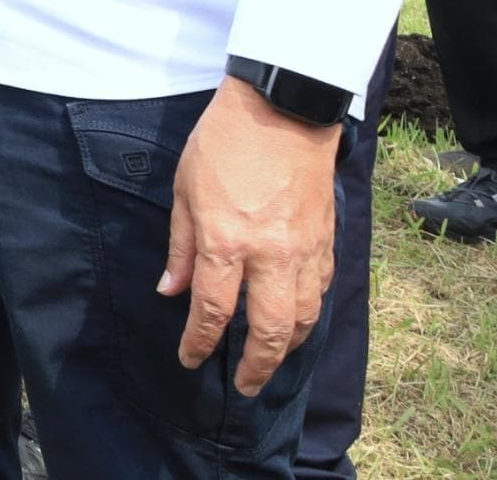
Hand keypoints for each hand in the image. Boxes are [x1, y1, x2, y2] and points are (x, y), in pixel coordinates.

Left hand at [160, 78, 339, 394]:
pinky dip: (307, 315)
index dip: (198, 342)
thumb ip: (181, 246)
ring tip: (269, 361)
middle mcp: (269, 255)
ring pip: (302, 318)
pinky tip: (295, 322)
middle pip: (266, 330)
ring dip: (285, 347)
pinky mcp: (327, 241)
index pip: (211, 310)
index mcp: (226, 242)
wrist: (282, 109)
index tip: (190, 360)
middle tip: (245, 387)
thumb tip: (170, 291)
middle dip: (255, 365)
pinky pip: (320, 292)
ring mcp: (304, 251)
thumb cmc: (223, 143)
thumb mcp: (184, 190)